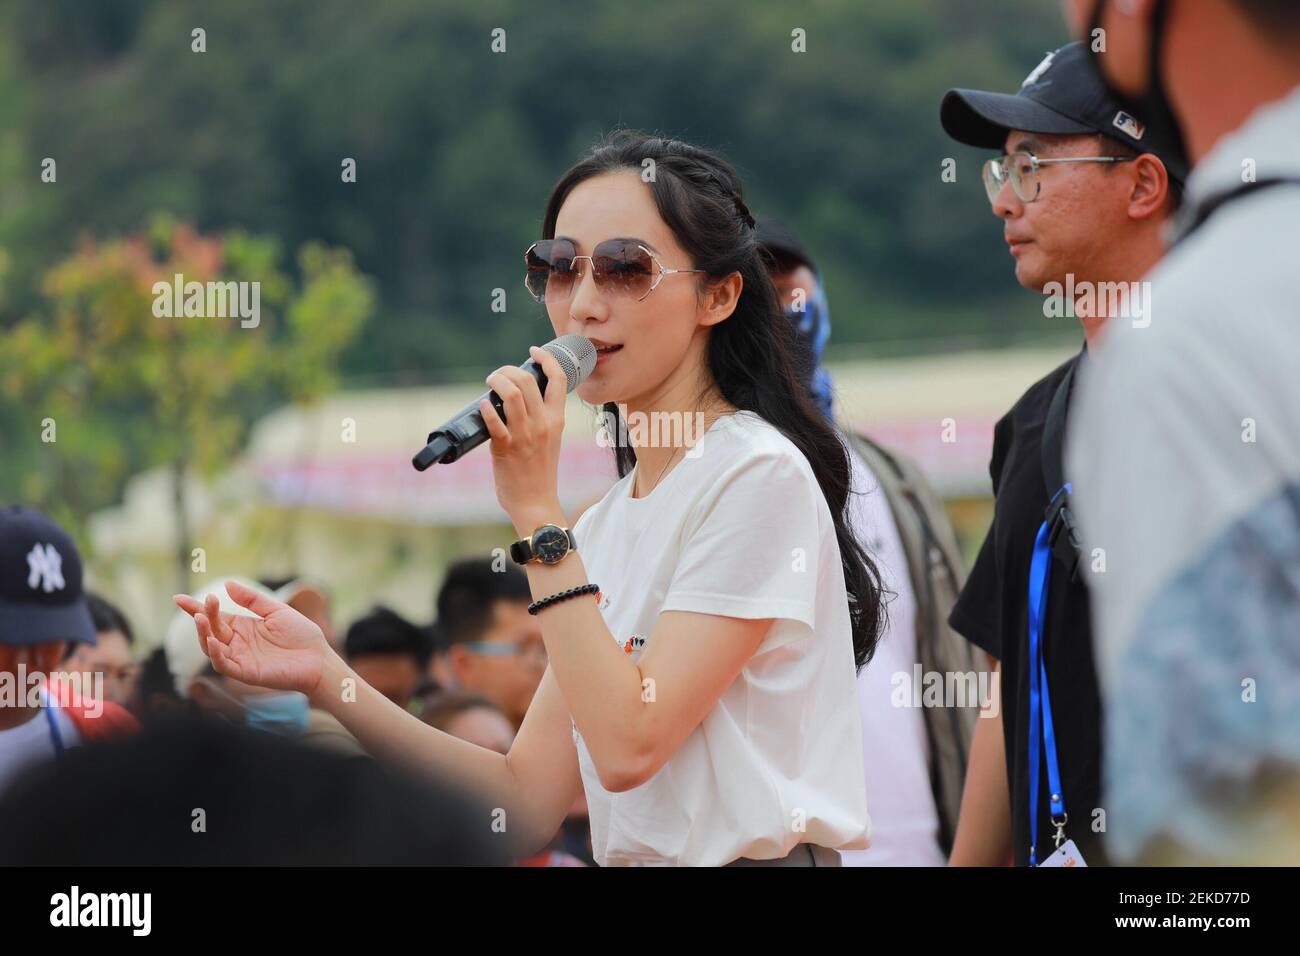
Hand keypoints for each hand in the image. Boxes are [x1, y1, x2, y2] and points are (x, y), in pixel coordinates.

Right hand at [172, 581, 332, 700]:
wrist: (319, 658)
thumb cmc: (301, 635)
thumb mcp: (276, 610)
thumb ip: (252, 599)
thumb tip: (227, 584)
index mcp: (243, 627)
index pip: (214, 617)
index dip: (195, 608)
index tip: (178, 598)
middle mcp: (237, 643)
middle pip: (211, 629)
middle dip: (203, 617)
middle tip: (204, 605)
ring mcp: (240, 658)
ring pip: (211, 648)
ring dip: (203, 635)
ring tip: (201, 619)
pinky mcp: (245, 673)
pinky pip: (224, 665)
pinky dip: (216, 654)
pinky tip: (215, 641)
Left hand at [481, 345, 568, 533]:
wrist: (536, 502)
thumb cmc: (539, 473)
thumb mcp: (549, 440)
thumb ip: (540, 420)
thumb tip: (518, 400)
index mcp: (557, 420)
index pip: (559, 379)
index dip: (547, 358)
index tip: (534, 350)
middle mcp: (543, 423)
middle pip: (528, 380)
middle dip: (508, 369)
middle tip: (497, 375)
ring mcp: (524, 435)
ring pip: (511, 393)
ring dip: (496, 381)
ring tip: (489, 383)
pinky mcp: (505, 448)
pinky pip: (494, 422)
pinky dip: (486, 409)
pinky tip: (482, 405)